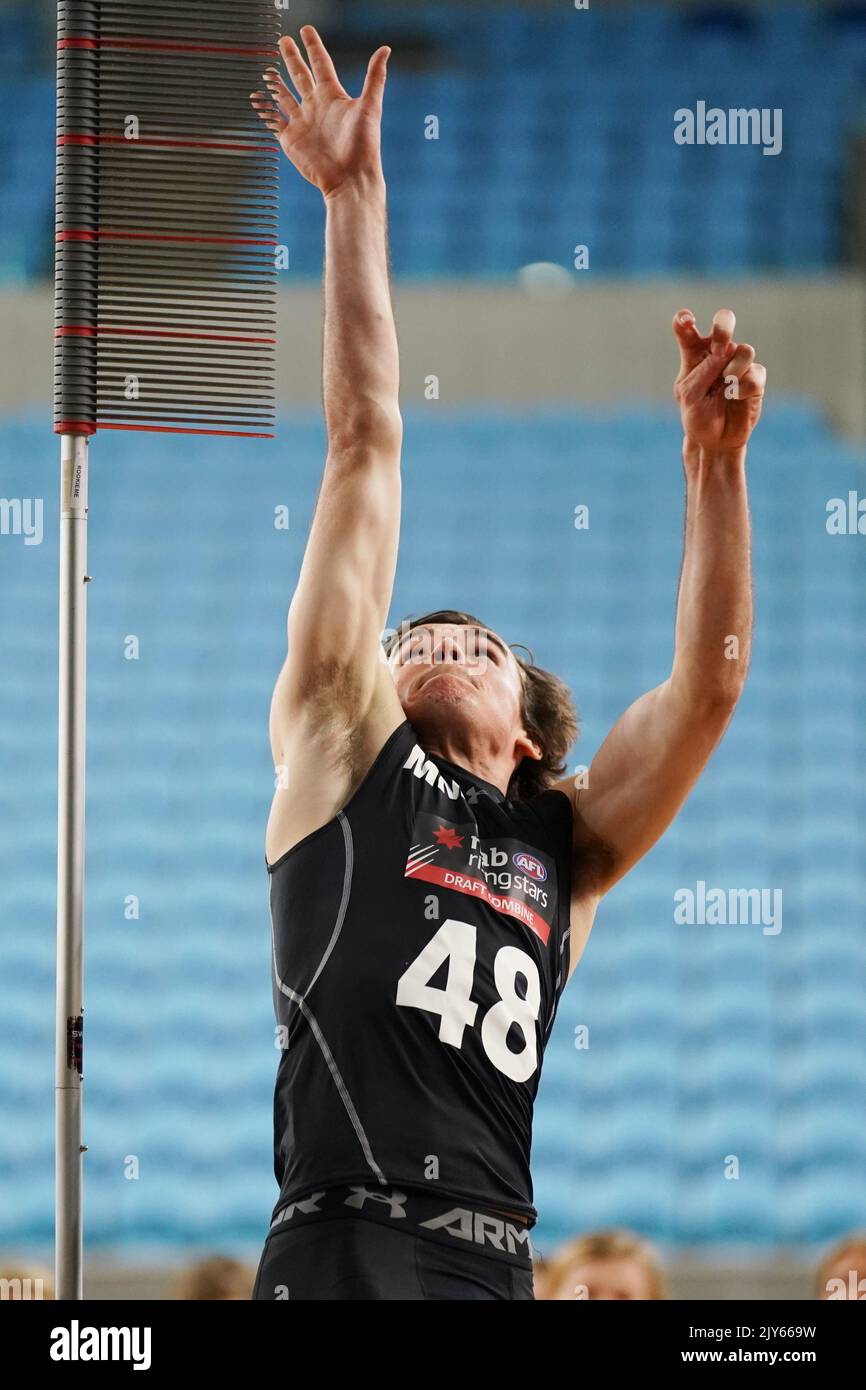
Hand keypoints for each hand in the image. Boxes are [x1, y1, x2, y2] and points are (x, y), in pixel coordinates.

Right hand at [251, 25, 388, 199]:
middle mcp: (316, 106)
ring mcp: (302, 122)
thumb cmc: (363, 146)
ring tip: (267, 68)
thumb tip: (385, 49)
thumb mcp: (370, 107)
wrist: (350, 179)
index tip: (306, 30)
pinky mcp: (291, 138)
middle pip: (300, 75)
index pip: (320, 64)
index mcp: (333, 96)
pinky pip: (273, 119)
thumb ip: (375, 77)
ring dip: (276, 82)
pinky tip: (255, 97)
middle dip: (292, 57)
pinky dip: (263, 108)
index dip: (313, 46)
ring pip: (285, 95)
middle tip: (283, 40)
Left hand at [672, 308, 765, 452]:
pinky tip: (736, 397)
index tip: (686, 319)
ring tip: (726, 384)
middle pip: (723, 324)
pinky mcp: (755, 377)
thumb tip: (725, 350)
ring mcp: (738, 363)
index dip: (684, 320)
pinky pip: (754, 374)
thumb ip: (703, 371)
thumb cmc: (698, 416)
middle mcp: (717, 352)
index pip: (687, 330)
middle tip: (720, 345)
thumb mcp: (690, 396)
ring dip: (733, 369)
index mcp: (694, 354)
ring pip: (744, 351)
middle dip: (723, 328)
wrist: (716, 439)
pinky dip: (744, 387)